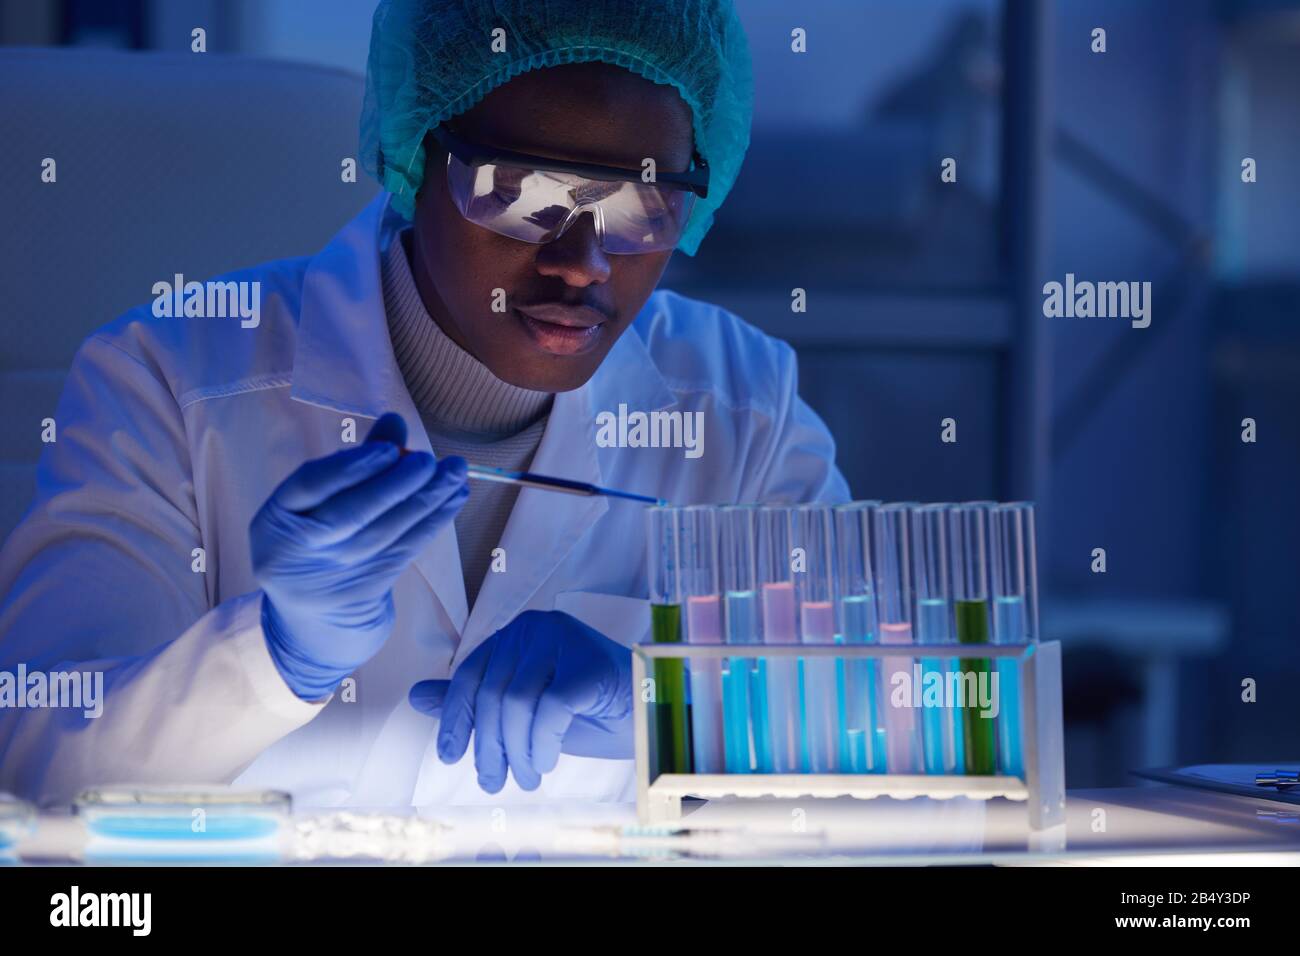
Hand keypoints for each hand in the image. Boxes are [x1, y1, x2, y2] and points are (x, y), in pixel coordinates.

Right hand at [251, 412, 467, 699]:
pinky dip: (431, 523)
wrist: (311, 617)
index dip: (351, 467)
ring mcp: (331, 576)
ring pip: (383, 534)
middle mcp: (298, 550)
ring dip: (425, 501)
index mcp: (277, 518)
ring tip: (455, 474)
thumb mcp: (316, 502)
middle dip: (396, 485)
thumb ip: (356, 459)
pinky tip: (453, 499)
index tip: (390, 449)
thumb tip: (395, 421)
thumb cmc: (315, 537)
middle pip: (351, 514)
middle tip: (430, 461)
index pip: (310, 486)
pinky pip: (403, 551)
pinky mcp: (364, 592)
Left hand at [409, 610, 633, 792]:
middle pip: (492, 693)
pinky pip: (549, 711)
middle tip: (495, 780)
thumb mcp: (526, 710)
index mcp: (519, 633)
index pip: (472, 674)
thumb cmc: (590, 710)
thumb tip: (417, 697)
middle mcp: (537, 627)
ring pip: (516, 704)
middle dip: (488, 745)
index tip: (452, 756)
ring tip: (528, 776)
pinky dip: (544, 744)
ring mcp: (564, 640)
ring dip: (518, 751)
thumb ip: (475, 699)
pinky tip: (549, 760)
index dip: (456, 718)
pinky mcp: (587, 663)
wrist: (652, 713)